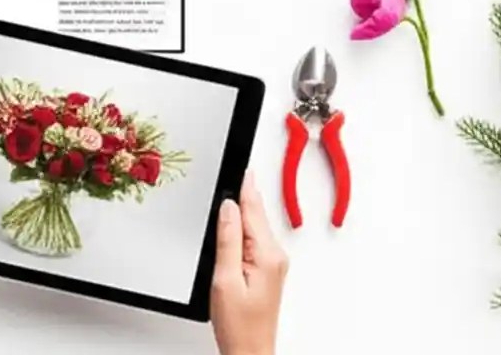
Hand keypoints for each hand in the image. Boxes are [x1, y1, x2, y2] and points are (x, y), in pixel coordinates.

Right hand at [210, 171, 286, 354]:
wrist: (250, 351)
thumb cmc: (239, 325)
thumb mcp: (224, 279)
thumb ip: (227, 239)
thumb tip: (228, 207)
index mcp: (267, 255)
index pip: (253, 209)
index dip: (244, 185)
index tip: (241, 164)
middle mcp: (276, 255)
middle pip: (255, 214)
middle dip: (240, 197)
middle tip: (226, 172)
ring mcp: (273, 262)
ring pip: (254, 226)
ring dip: (240, 213)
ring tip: (224, 196)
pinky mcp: (268, 269)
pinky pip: (254, 240)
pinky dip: (241, 230)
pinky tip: (230, 226)